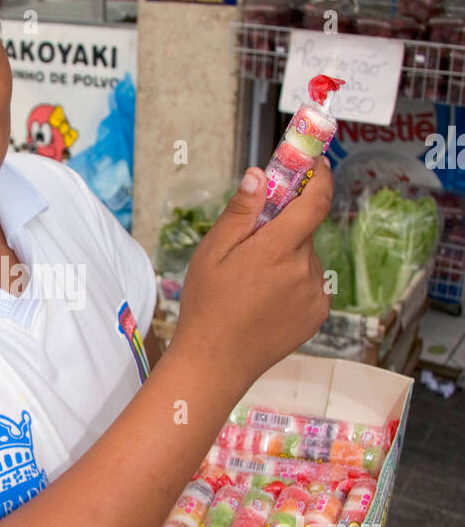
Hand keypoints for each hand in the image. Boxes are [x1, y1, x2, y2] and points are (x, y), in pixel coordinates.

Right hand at [167, 159, 333, 394]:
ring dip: (288, 256)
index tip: (316, 164)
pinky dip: (295, 280)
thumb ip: (241, 212)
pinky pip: (311, 282)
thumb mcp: (213, 252)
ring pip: (306, 257)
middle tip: (254, 241)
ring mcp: (315, 294)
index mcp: (277, 251)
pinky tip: (267, 298)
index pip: (316, 202)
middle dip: (285, 227)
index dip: (320, 177)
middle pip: (304, 231)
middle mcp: (304, 271)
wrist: (217, 362)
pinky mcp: (319, 313)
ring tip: (254, 282)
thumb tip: (260, 175)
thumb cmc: (207, 306)